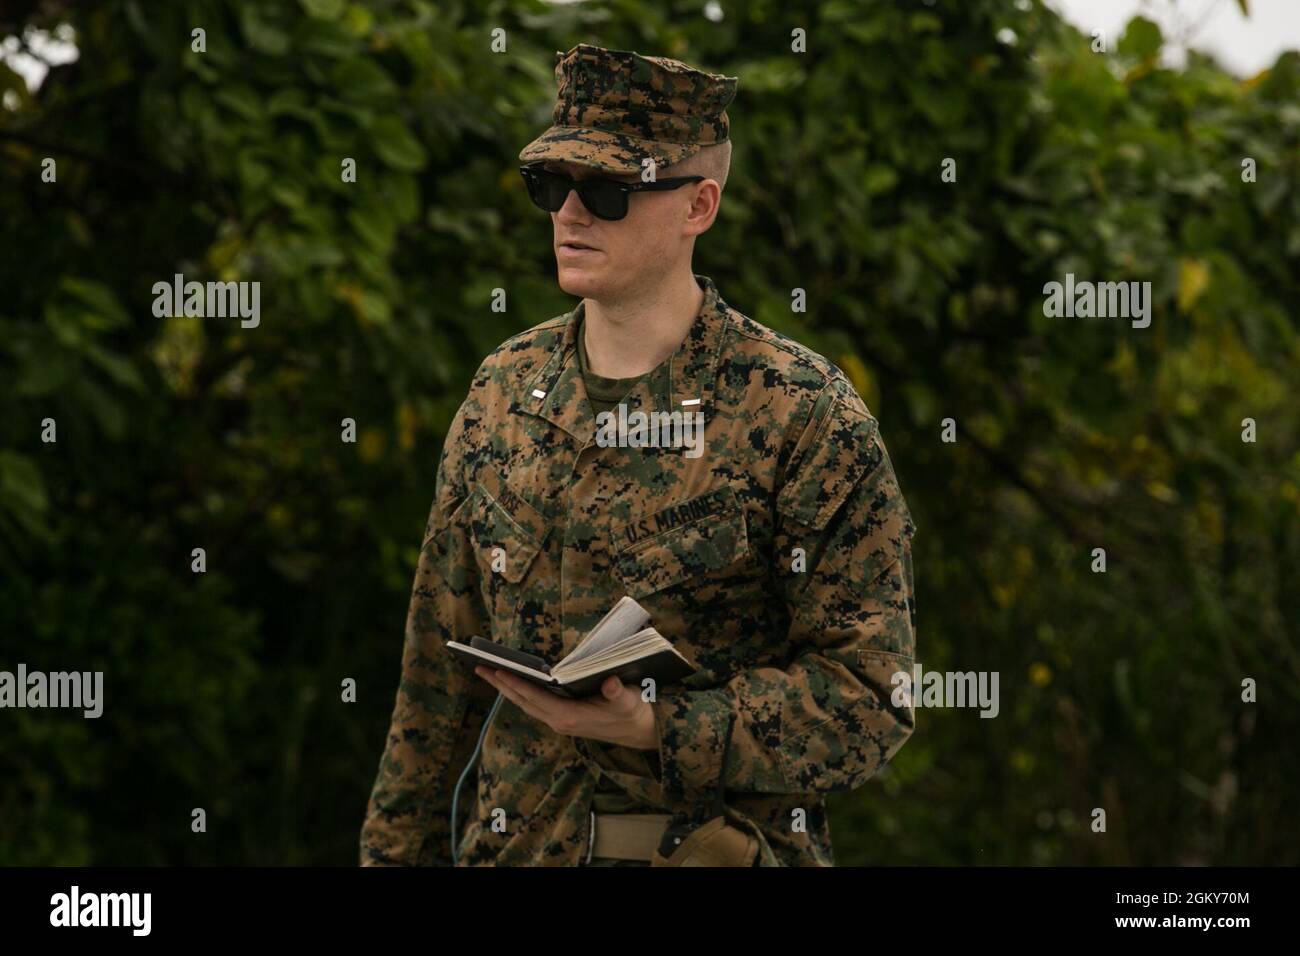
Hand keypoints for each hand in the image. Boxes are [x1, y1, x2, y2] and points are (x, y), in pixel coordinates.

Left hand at [474, 666, 657, 750]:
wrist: (641, 732)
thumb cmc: (633, 712)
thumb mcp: (628, 700)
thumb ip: (618, 693)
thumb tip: (610, 684)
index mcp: (569, 717)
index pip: (535, 697)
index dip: (515, 683)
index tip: (496, 669)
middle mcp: (559, 721)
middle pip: (523, 701)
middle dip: (501, 684)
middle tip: (478, 667)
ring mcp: (559, 721)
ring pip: (525, 703)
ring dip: (506, 688)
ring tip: (488, 672)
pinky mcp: (562, 718)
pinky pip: (534, 704)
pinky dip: (520, 692)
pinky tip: (513, 682)